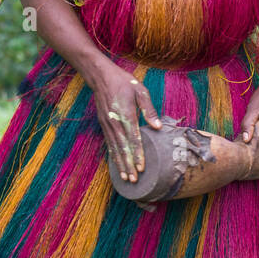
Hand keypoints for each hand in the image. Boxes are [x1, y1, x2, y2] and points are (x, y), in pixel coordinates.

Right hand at [90, 62, 160, 182]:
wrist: (101, 77)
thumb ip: (149, 109)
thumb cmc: (123, 82)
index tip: (142, 167)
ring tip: (126, 178)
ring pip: (115, 149)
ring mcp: (108, 125)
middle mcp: (115, 122)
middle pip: (123, 148)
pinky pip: (109, 144)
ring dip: (121, 164)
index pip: (133, 138)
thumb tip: (157, 127)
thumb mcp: (140, 91)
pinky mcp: (104, 125)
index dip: (137, 154)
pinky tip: (118, 166)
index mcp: (126, 114)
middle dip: (129, 165)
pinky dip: (113, 156)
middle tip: (134, 180)